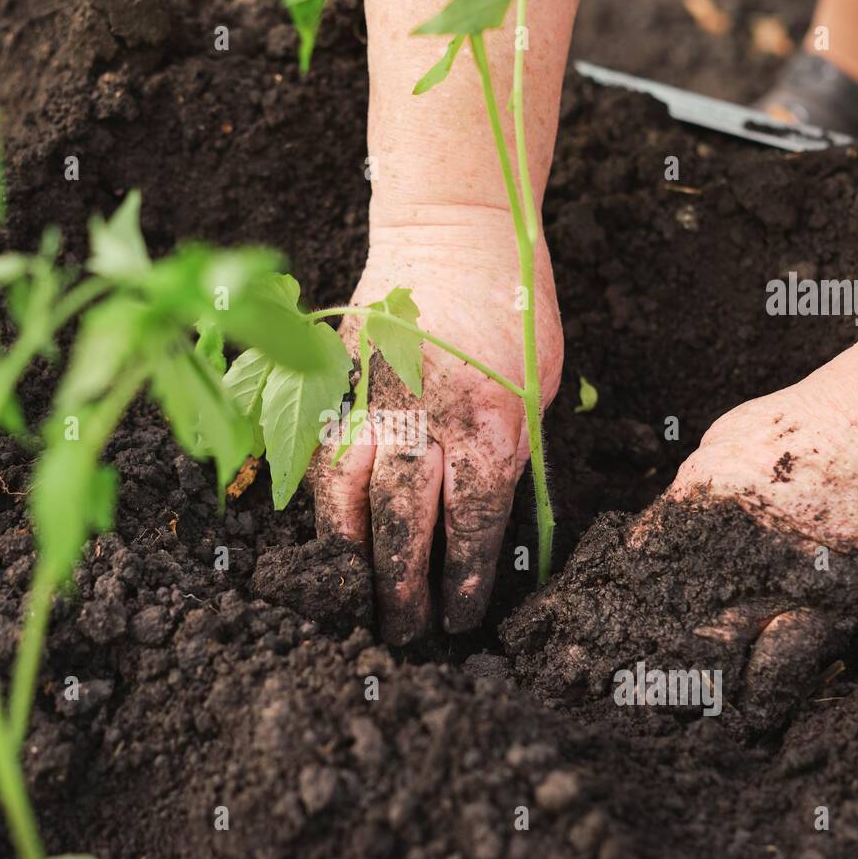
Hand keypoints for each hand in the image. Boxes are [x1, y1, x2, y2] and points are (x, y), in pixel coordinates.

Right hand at [311, 205, 561, 643]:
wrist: (452, 228)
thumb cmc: (511, 305)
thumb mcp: (535, 386)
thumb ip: (505, 451)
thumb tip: (482, 517)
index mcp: (488, 421)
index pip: (472, 524)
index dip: (465, 580)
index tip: (461, 616)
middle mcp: (425, 415)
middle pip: (405, 522)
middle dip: (401, 586)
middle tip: (403, 630)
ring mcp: (371, 396)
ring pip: (347, 495)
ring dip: (350, 555)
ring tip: (353, 594)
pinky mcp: (336, 380)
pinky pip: (323, 454)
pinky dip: (327, 502)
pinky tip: (334, 534)